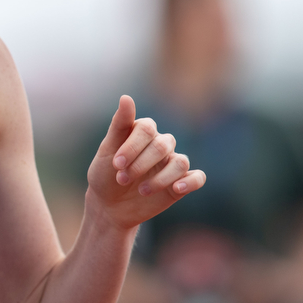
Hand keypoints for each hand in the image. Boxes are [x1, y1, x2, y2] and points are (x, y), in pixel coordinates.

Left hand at [86, 95, 205, 229]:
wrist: (109, 206)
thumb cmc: (105, 174)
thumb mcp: (107, 150)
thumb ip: (119, 124)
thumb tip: (126, 97)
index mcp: (143, 131)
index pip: (147, 128)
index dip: (132, 146)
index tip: (116, 164)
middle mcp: (160, 144)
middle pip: (163, 145)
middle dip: (140, 164)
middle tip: (121, 179)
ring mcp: (171, 163)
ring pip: (180, 162)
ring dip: (160, 178)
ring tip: (141, 191)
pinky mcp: (180, 183)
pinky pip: (197, 177)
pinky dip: (190, 182)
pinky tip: (177, 188)